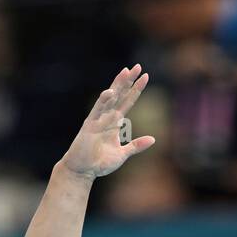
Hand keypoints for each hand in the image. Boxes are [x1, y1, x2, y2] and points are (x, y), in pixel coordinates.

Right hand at [62, 64, 154, 178]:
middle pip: (120, 95)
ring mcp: (98, 119)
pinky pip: (97, 111)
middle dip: (128, 81)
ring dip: (118, 85)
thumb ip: (136, 146)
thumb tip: (153, 139)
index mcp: (115, 122)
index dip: (136, 89)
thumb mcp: (122, 154)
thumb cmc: (100, 162)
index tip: (145, 76)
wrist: (83, 170)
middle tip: (137, 66)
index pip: (128, 101)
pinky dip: (103, 101)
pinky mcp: (89, 125)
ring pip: (110, 98)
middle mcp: (107, 117)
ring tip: (126, 71)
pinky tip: (110, 92)